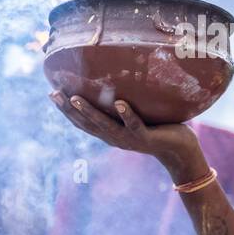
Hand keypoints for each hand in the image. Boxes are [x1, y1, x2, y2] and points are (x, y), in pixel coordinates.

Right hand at [49, 92, 206, 181]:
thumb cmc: (158, 129)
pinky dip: (126, 114)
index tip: (52, 93)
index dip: (65, 110)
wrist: (180, 151)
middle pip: (86, 124)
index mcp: (108, 133)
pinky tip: (119, 103)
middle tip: (54, 94)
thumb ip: (122, 108)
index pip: (81, 122)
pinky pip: (135, 125)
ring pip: (105, 125)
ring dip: (89, 112)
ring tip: (76, 98)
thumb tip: (114, 83)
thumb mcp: (134, 118)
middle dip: (68, 109)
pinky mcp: (146, 138)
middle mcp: (114, 138)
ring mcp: (129, 139)